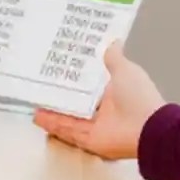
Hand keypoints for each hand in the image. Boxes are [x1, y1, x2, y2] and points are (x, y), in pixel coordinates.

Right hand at [33, 41, 164, 159]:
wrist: (147, 129)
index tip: (54, 65)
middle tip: (37, 83)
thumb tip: (113, 40)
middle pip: (74, 101)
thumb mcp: (125, 70)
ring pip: (66, 117)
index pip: (87, 83)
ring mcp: (94, 125)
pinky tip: (37, 118)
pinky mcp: (88, 139)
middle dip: (57, 94)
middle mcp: (102, 108)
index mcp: (111, 91)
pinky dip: (53, 125)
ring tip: (32, 101)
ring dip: (50, 110)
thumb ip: (114, 58)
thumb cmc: (137, 96)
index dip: (72, 74)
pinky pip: (67, 131)